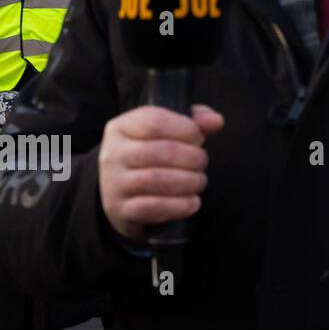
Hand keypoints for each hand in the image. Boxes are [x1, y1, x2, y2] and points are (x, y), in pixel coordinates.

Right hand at [98, 105, 223, 241]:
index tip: (199, 138)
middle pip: (161, 151)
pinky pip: (152, 207)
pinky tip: (192, 202)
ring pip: (156, 179)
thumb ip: (195, 120)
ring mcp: (113, 182)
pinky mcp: (119, 209)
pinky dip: (179, 205)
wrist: (120, 191)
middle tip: (202, 163)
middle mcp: (112, 153)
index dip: (186, 129)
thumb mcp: (168, 130)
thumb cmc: (151, 154)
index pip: (156, 121)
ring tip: (199, 181)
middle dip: (192, 158)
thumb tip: (216, 121)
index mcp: (122, 127)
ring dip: (188, 181)